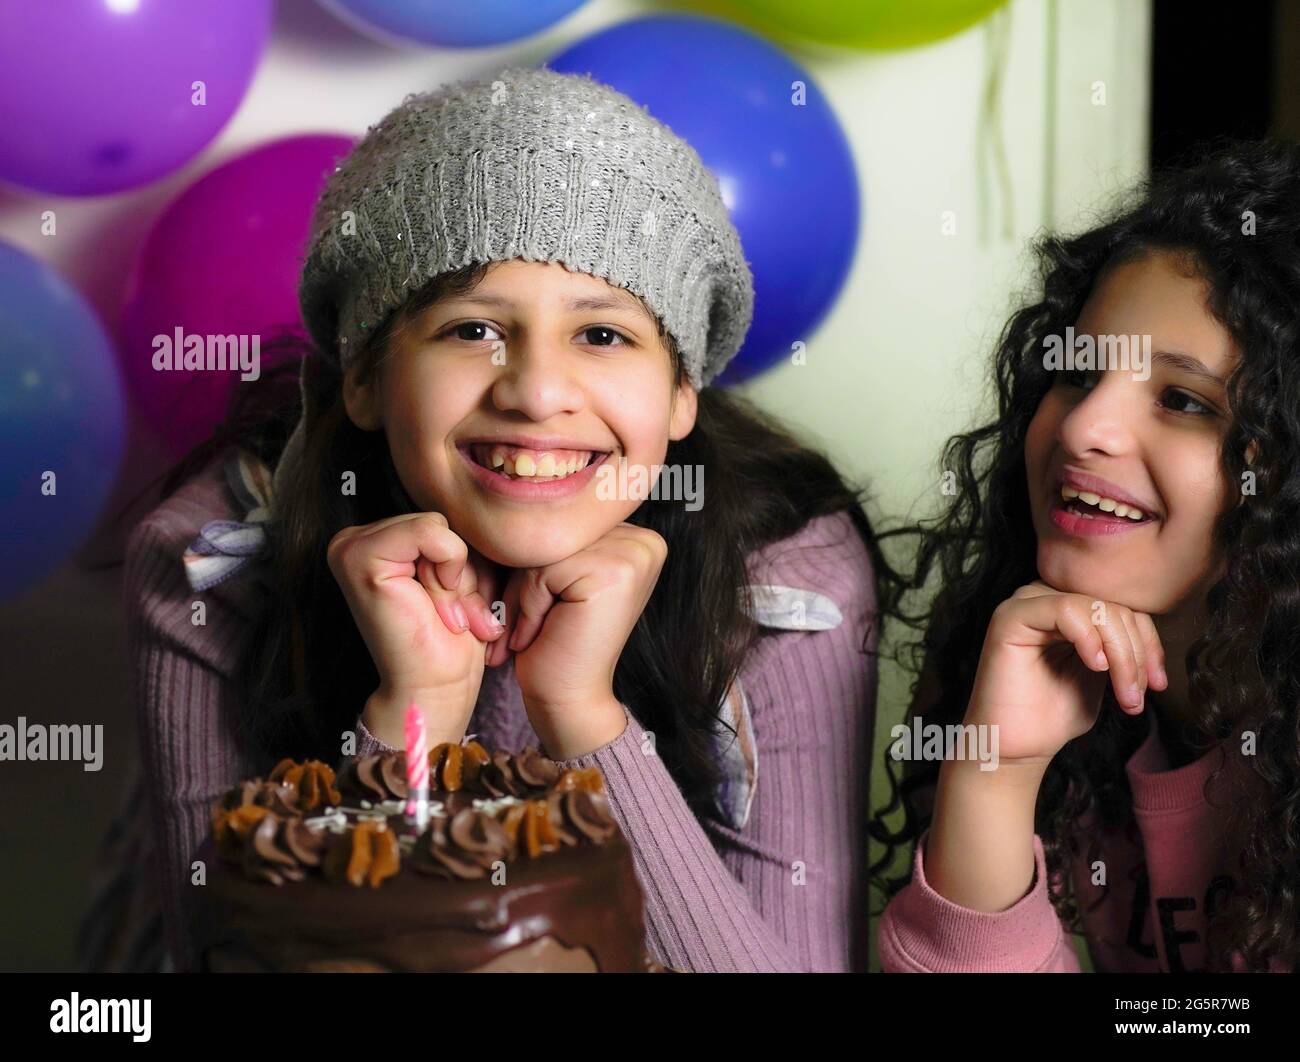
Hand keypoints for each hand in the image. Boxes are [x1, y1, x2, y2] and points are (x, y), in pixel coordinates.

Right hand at [327, 512, 503, 745]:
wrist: (435, 688)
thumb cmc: (450, 640)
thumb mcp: (458, 575)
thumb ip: (453, 540)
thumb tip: (477, 503)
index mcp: (373, 541)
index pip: (439, 521)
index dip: (460, 563)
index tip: (456, 607)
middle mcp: (352, 539)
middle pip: (439, 521)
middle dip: (458, 571)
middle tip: (452, 616)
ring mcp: (350, 545)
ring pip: (439, 527)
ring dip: (456, 577)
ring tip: (446, 616)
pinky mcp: (359, 557)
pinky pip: (431, 530)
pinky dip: (449, 566)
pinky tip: (436, 606)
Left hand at [491, 523, 666, 757]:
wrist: (567, 700)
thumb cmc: (554, 642)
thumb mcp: (559, 577)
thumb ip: (559, 538)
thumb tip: (531, 486)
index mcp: (638, 538)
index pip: (562, 526)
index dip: (536, 566)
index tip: (541, 610)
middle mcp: (646, 540)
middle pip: (554, 533)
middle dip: (527, 579)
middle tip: (528, 626)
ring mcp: (635, 553)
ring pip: (545, 549)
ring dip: (525, 593)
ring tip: (532, 630)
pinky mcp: (615, 571)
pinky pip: (544, 568)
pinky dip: (530, 603)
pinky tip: (541, 633)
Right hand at [963, 580, 1167, 766]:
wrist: (1020, 747)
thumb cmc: (1055, 713)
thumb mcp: (1104, 673)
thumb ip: (1122, 646)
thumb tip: (1154, 634)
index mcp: (1068, 608)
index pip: (1123, 606)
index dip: (1149, 642)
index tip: (1158, 683)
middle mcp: (1046, 598)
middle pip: (1113, 606)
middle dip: (1137, 654)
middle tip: (1136, 696)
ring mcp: (1026, 604)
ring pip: (1096, 607)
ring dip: (1121, 654)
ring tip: (1123, 693)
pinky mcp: (1011, 617)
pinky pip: (1065, 610)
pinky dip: (1089, 638)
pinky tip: (1094, 667)